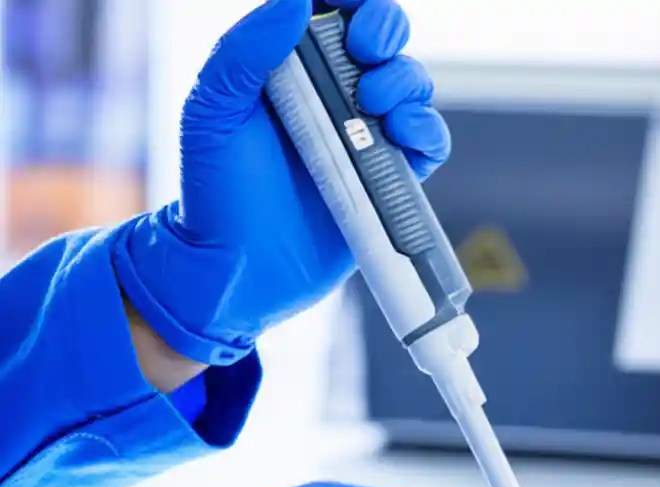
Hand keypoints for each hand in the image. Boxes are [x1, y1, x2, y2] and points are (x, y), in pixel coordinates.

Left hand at [113, 0, 448, 368]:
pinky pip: (430, 142)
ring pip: (413, 85)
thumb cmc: (215, 191)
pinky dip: (428, 131)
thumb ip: (245, 51)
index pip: (333, 12)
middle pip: (384, 38)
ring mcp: (366, 135)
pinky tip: (405, 136)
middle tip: (365, 51)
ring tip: (376, 106)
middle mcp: (333, 94)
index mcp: (289, 66)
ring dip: (405, 82)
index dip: (354, 2)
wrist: (236, 270)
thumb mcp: (213, 112)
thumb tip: (294, 0)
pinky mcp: (390, 177)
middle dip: (385, 29)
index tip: (348, 11)